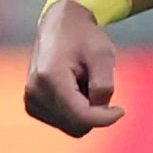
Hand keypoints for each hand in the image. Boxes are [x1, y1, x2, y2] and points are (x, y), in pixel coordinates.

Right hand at [25, 0, 124, 135]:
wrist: (61, 25)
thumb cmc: (84, 37)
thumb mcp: (103, 55)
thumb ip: (104, 85)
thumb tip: (99, 110)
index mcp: (50, 78)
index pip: (82, 116)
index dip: (106, 118)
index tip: (121, 110)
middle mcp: (35, 91)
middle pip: (76, 126)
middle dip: (95, 112)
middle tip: (99, 87)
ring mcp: (31, 99)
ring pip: (71, 126)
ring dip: (85, 112)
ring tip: (84, 85)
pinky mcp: (32, 104)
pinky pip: (63, 122)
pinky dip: (75, 112)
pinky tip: (75, 90)